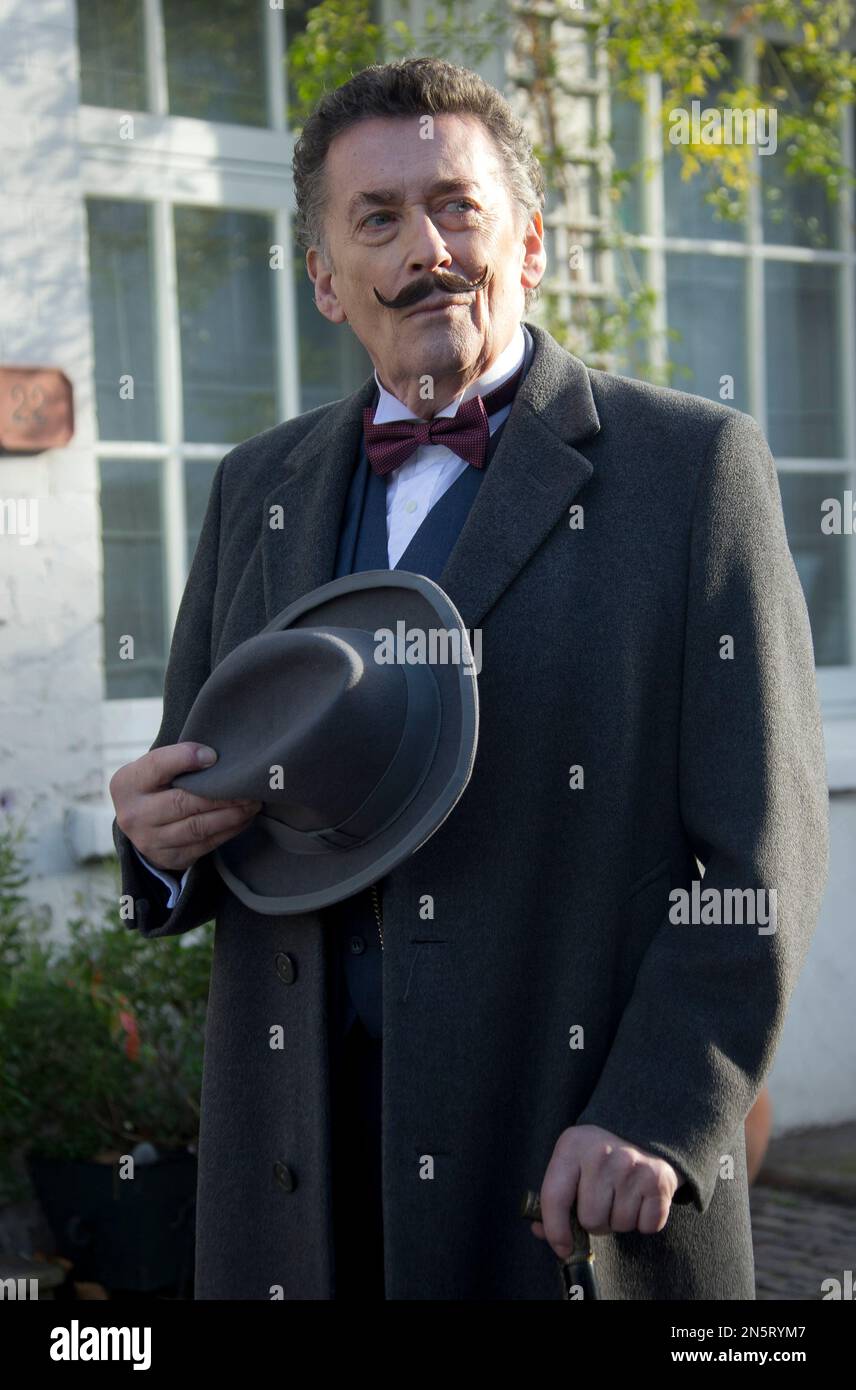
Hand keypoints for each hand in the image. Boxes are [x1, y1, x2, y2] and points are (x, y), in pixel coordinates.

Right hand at [110, 742, 261, 874]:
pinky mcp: (169, 858)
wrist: (141, 824)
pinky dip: (229, 830)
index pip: (156, 765)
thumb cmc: (156, 786)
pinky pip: (206, 844)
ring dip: (231, 815)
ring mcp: (150, 841)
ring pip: (198, 827)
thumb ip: (176, 759)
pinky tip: (244, 818)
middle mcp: (133, 815)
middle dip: (221, 795)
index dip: (185, 758)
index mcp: (127, 784)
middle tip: (248, 786)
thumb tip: (214, 756)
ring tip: (252, 803)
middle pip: (183, 802)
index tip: (213, 755)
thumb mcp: (154, 769)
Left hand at [530, 1125, 679, 1257]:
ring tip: (621, 1196)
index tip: (562, 1248)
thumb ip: (553, 1197)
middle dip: (595, 1221)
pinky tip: (640, 1198)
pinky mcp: (658, 1181)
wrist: (641, 1133)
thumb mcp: (570, 1163)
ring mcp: (632, 1166)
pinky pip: (647, 1226)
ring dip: (619, 1220)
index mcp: (572, 1146)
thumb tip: (540, 1231)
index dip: (555, 1230)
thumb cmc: (597, 1158)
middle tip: (602, 1202)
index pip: (554, 1197)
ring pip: (619, 1225)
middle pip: (591, 1219)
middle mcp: (602, 1154)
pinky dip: (644, 1221)